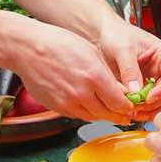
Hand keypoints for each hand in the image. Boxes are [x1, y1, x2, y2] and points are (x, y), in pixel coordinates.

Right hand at [12, 22, 136, 122]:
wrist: (27, 48)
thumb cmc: (58, 43)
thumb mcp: (91, 52)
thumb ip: (107, 74)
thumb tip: (121, 91)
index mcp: (94, 76)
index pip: (120, 103)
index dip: (129, 108)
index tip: (132, 107)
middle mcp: (81, 93)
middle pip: (108, 114)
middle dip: (119, 115)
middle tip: (125, 113)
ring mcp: (67, 102)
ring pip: (93, 118)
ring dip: (103, 115)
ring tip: (108, 109)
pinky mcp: (56, 107)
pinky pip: (77, 115)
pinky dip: (86, 112)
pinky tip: (89, 104)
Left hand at [97, 17, 160, 116]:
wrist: (103, 35)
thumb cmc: (116, 34)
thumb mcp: (122, 49)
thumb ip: (130, 70)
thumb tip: (135, 91)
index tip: (148, 98)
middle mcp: (160, 69)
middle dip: (154, 104)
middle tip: (137, 108)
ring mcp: (151, 80)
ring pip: (159, 102)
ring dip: (148, 110)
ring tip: (133, 112)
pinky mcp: (140, 88)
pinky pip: (146, 104)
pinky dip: (140, 110)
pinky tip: (129, 111)